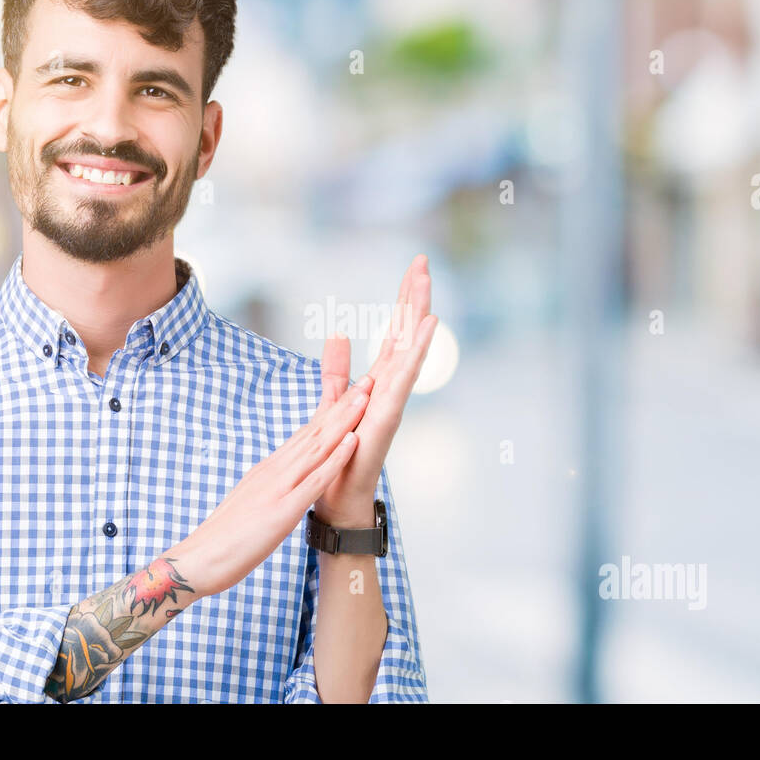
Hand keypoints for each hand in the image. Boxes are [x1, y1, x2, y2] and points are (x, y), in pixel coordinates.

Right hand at [170, 373, 375, 597]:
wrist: (198, 560)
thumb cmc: (223, 538)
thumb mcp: (251, 502)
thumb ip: (269, 487)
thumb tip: (284, 480)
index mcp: (268, 470)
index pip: (305, 435)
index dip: (330, 414)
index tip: (350, 396)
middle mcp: (274, 471)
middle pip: (314, 432)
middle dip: (343, 407)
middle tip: (367, 382)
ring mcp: (278, 488)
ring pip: (317, 447)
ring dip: (344, 421)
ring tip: (364, 398)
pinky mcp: (282, 510)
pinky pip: (315, 480)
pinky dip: (336, 458)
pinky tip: (352, 441)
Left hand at [314, 255, 437, 526]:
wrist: (339, 499)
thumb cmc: (340, 458)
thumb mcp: (333, 403)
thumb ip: (337, 369)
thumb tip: (339, 331)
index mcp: (379, 381)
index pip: (394, 332)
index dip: (403, 300)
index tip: (414, 267)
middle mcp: (391, 387)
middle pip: (405, 334)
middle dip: (413, 297)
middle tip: (422, 260)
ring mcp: (392, 400)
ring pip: (409, 351)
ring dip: (417, 317)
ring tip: (425, 284)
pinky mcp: (388, 416)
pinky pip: (403, 379)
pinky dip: (415, 353)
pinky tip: (426, 328)